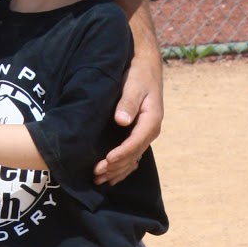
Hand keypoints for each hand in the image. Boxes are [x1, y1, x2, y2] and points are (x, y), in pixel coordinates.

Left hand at [94, 49, 163, 185]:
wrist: (145, 66)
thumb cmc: (138, 74)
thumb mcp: (133, 85)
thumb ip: (128, 103)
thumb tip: (122, 121)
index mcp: (151, 121)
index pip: (136, 143)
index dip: (121, 154)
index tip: (106, 160)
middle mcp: (150, 131)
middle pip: (133, 155)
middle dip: (115, 166)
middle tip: (96, 173)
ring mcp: (144, 134)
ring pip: (132, 159)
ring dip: (116, 171)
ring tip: (98, 179)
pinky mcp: (138, 134)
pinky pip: (132, 156)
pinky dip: (121, 168)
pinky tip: (110, 177)